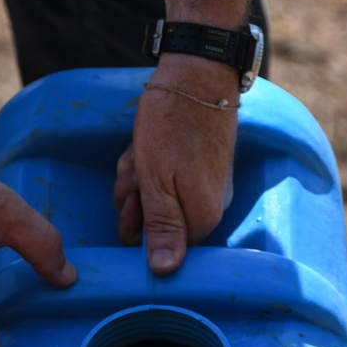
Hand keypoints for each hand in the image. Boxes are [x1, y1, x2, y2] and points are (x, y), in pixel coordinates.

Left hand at [114, 54, 238, 273]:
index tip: (134, 196)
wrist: (196, 74)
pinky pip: (166, 175)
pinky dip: (149, 160)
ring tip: (143, 150)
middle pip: (158, 222)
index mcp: (202, 217)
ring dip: (139, 175)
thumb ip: (162, 229)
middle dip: (136, 196)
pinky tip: (148, 142)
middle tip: (138, 169)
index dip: (139, 224)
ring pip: (157, 196)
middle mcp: (212, 206)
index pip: (162, 247)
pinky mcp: (202, 165)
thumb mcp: (157, 182)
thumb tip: (165, 272)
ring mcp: (209, 184)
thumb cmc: (172, 127)